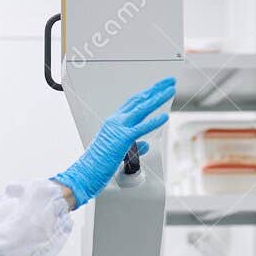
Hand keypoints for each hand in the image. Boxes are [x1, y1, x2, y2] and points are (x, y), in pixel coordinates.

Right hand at [52, 77, 176, 207]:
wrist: (84, 173)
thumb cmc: (98, 165)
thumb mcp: (119, 152)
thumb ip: (134, 146)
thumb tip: (146, 144)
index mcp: (113, 122)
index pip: (133, 103)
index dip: (148, 94)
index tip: (159, 88)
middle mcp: (115, 121)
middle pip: (139, 100)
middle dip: (156, 89)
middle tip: (169, 81)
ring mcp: (118, 128)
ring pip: (141, 109)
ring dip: (158, 98)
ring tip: (171, 90)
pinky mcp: (121, 139)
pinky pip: (141, 128)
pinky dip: (154, 121)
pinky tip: (164, 116)